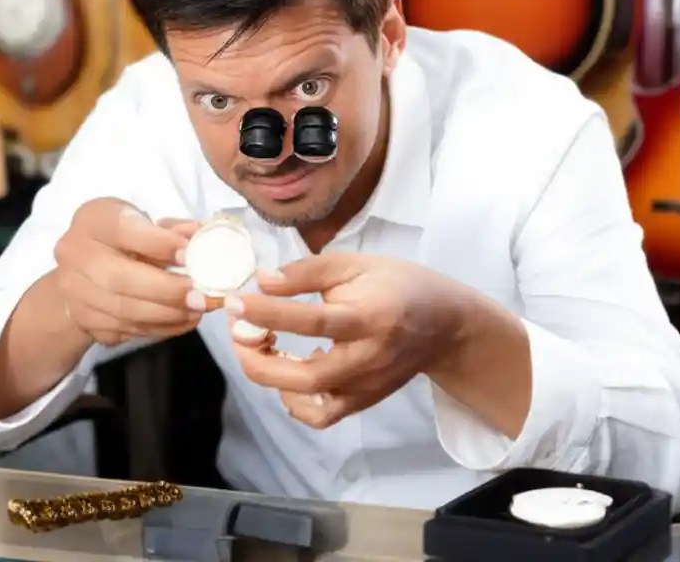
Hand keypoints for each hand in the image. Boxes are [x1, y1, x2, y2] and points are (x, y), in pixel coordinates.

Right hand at [53, 197, 203, 345]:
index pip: (124, 230)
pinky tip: (183, 321)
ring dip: (166, 315)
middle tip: (199, 296)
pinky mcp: (84, 319)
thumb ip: (173, 230)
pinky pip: (124, 330)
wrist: (81, 271)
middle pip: (119, 279)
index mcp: (92, 220)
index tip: (190, 255)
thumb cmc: (120, 239)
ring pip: (123, 311)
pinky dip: (159, 329)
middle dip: (165, 291)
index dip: (159, 244)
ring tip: (198, 311)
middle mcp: (74, 254)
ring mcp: (75, 291)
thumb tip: (203, 235)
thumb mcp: (143, 222)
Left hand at [224, 252, 474, 428]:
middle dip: (259, 359)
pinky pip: (320, 416)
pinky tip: (286, 373)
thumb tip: (261, 282)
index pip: (312, 321)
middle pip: (306, 376)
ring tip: (258, 345)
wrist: (445, 326)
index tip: (235, 302)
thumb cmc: (398, 286)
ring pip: (309, 400)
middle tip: (238, 331)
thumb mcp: (355, 264)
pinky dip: (293, 402)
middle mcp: (367, 359)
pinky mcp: (361, 402)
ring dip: (271, 376)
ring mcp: (365, 387)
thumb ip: (306, 273)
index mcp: (369, 317)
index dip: (268, 313)